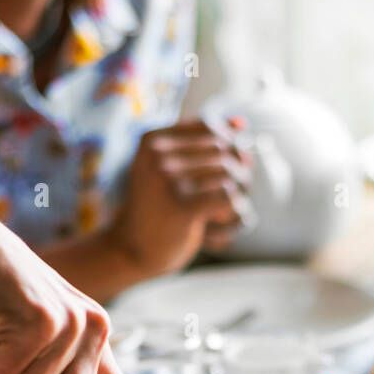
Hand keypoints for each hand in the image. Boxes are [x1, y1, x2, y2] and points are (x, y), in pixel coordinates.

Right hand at [110, 118, 250, 276]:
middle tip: (239, 191)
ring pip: (229, 172)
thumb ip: (204, 144)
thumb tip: (243, 123)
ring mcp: (168, 179)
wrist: (131, 251)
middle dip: (239, 171)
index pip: (210, 128)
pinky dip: (236, 209)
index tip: (233, 168)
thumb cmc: (157, 209)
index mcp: (153, 140)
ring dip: (241, 192)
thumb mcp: (173, 170)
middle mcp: (158, 155)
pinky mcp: (181, 206)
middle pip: (223, 150)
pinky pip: (228, 196)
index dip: (230, 147)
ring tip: (231, 209)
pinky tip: (224, 219)